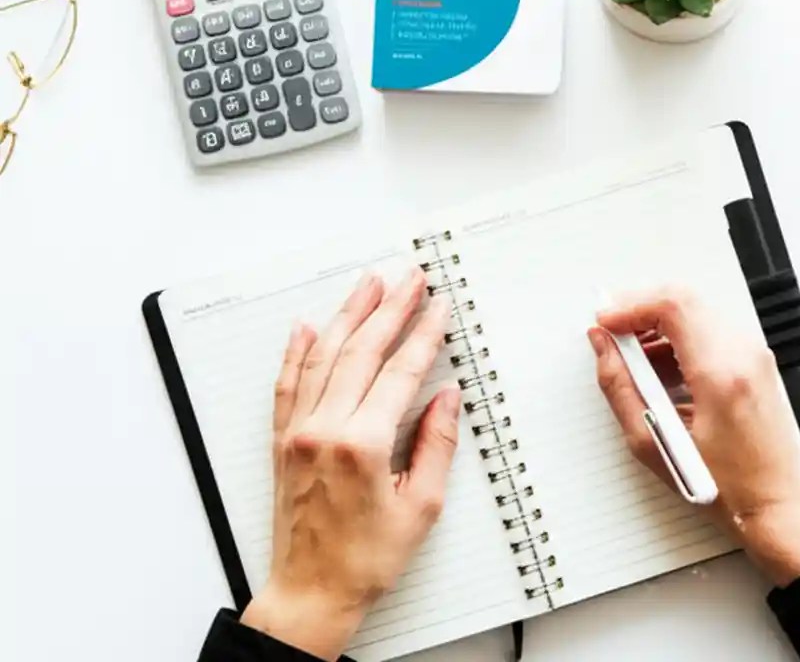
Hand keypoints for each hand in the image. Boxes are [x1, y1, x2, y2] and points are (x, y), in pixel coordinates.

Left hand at [241, 270, 460, 660]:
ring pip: (322, 356)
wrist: (310, 593)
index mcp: (362, 445)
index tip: (438, 306)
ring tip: (368, 284)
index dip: (424, 333)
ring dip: (347, 315)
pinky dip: (296, 351)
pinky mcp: (282, 442)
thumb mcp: (421, 507)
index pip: (399, 372)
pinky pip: (287, 384)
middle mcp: (323, 430)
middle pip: (360, 351)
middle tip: (410, 278)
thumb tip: (446, 398)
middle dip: (389, 308)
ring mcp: (298, 432)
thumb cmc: (364, 561)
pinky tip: (305, 325)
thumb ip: (436, 445)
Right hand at [589, 288, 799, 586]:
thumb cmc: (726, 487)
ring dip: (659, 327)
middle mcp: (744, 355)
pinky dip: (680, 341)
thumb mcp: (654, 441)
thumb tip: (604, 351)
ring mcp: (755, 357)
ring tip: (634, 362)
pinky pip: (712, 333)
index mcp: (721, 372)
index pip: (673, 305)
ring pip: (697, 314)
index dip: (630, 306)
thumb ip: (620, 388)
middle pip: (685, 300)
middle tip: (613, 334)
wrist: (774, 506)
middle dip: (641, 311)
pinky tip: (662, 373)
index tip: (607, 324)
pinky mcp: (756, 365)